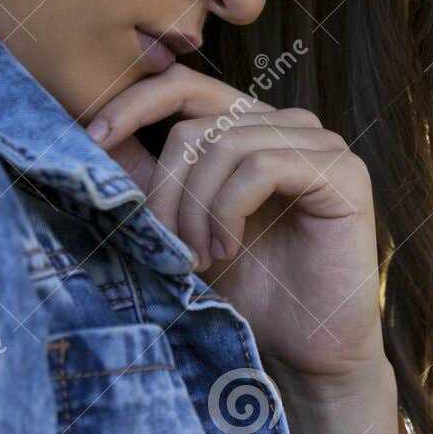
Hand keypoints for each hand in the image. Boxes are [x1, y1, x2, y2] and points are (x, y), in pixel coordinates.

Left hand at [87, 66, 384, 379]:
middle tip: (166, 248)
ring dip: (196, 210)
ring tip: (200, 259)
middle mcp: (286, 125)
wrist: (306, 347)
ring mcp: (319, 144)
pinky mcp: (343, 171)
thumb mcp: (183, 229)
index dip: (132, 103)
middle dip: (165, 192)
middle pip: (193, 126)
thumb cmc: (250, 290)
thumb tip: (92, 139)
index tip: (89, 140)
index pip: (183, 86)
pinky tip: (230, 250)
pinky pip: (262, 167)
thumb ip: (152, 183)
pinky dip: (230, 212)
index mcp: (250, 128)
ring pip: (224, 146)